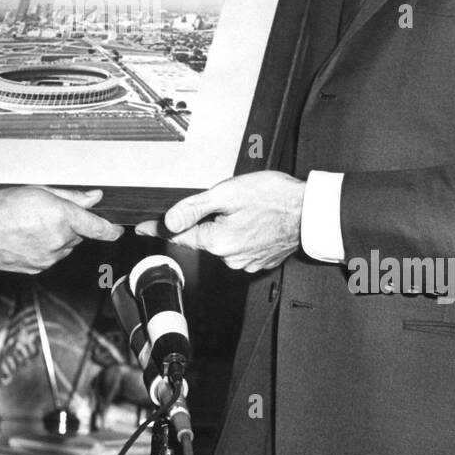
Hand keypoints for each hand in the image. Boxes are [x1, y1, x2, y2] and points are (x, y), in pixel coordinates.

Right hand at [0, 186, 123, 274]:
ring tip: (30, 226)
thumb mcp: (40, 191)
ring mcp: (49, 258)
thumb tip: (93, 197)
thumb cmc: (3, 207)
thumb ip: (72, 196)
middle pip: (76, 235)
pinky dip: (43, 249)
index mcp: (63, 218)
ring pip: (63, 247)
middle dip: (68, 225)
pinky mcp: (37, 269)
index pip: (98, 227)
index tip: (117, 230)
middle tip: (45, 214)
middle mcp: (59, 241)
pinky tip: (25, 238)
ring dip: (55, 238)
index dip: (111, 229)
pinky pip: (49, 258)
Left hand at [135, 171, 305, 272]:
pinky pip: (241, 246)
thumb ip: (195, 207)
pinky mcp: (260, 260)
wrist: (313, 211)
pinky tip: (256, 219)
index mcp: (219, 242)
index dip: (159, 227)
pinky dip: (243, 233)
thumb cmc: (276, 198)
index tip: (142, 227)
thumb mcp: (228, 193)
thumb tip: (169, 221)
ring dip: (226, 226)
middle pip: (203, 237)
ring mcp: (247, 261)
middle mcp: (230, 258)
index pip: (180, 235)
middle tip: (227, 200)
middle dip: (207, 219)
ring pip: (223, 241)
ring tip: (248, 208)